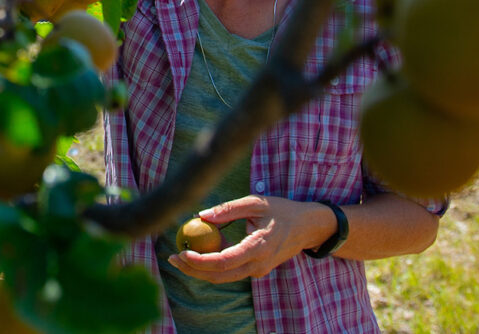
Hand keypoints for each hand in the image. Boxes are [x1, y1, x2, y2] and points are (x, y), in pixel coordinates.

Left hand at [166, 196, 330, 283]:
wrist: (307, 227)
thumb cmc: (281, 211)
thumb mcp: (255, 202)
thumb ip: (228, 209)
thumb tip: (200, 215)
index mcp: (258, 247)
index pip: (224, 262)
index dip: (200, 261)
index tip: (181, 252)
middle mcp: (258, 264)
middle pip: (219, 275)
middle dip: (193, 269)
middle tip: (172, 257)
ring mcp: (258, 270)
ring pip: (224, 276)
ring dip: (200, 269)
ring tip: (179, 255)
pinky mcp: (257, 269)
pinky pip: (231, 271)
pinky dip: (213, 264)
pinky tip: (200, 251)